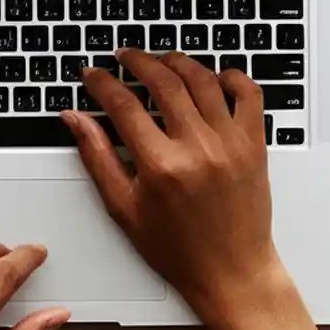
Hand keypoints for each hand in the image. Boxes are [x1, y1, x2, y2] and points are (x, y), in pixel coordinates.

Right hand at [60, 49, 321, 329]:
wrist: (231, 272)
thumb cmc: (177, 248)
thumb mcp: (123, 208)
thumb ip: (97, 157)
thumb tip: (74, 118)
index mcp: (160, 166)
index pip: (123, 105)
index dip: (102, 83)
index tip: (93, 74)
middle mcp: (197, 148)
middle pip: (163, 81)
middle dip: (137, 61)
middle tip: (124, 56)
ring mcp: (229, 143)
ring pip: (202, 79)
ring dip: (177, 61)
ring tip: (161, 60)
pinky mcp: (254, 144)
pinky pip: (248, 93)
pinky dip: (231, 76)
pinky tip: (213, 76)